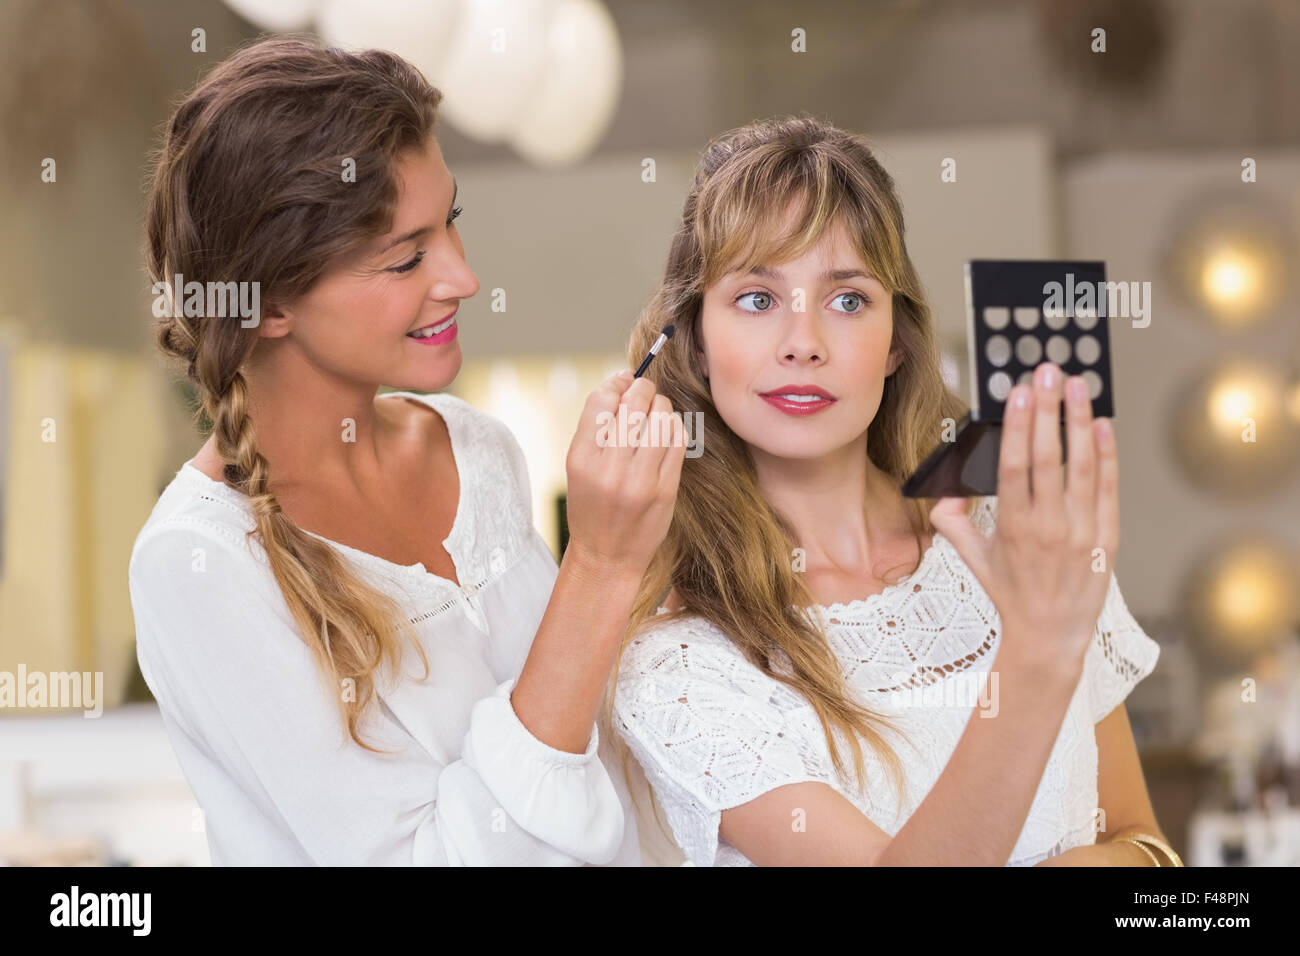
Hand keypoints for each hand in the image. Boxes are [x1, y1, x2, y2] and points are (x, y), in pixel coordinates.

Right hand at [563, 369, 686, 574]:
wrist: (607, 558)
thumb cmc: (591, 506)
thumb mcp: (578, 467)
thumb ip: (597, 426)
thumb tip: (625, 381)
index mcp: (581, 459)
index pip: (601, 400)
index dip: (615, 382)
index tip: (622, 382)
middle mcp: (609, 469)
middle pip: (635, 403)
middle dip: (642, 389)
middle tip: (642, 394)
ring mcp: (640, 481)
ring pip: (661, 417)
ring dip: (660, 407)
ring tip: (653, 415)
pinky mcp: (666, 491)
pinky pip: (677, 440)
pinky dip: (673, 427)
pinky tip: (665, 433)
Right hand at [928, 361, 1118, 675]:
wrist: (1050, 634)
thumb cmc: (1010, 593)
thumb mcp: (973, 559)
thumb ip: (953, 523)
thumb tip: (943, 493)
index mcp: (1012, 527)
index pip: (1014, 467)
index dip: (1017, 426)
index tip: (1019, 393)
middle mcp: (1049, 527)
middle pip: (1048, 458)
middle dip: (1047, 410)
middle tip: (1048, 373)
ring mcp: (1082, 531)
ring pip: (1084, 466)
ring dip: (1080, 422)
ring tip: (1079, 386)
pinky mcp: (1107, 537)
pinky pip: (1109, 487)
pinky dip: (1108, 454)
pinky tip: (1102, 424)